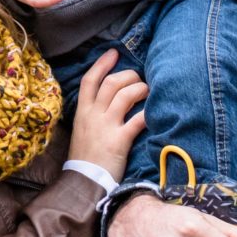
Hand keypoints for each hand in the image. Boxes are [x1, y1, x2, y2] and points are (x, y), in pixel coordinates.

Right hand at [67, 49, 147, 181]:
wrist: (83, 183)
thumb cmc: (86, 158)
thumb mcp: (82, 131)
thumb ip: (92, 114)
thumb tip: (109, 101)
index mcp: (82, 112)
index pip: (90, 80)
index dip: (102, 64)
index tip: (114, 52)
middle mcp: (93, 115)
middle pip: (111, 83)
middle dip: (128, 76)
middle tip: (138, 79)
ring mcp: (106, 127)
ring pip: (125, 95)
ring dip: (140, 90)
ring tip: (148, 93)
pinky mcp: (119, 141)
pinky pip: (137, 120)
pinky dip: (148, 113)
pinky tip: (154, 114)